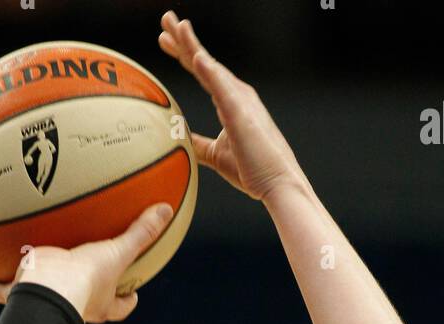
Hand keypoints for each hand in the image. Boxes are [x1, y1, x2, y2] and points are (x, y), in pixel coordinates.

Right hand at [0, 202, 174, 322]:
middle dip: (86, 296)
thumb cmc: (85, 276)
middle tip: (86, 277)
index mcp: (100, 301)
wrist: (47, 289)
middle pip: (85, 304)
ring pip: (45, 298)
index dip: (128, 300)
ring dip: (41, 290)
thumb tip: (166, 211)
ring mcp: (47, 301)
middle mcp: (75, 304)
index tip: (133, 293)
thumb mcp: (117, 252)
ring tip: (35, 272)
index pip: (121, 306)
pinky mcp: (21, 295)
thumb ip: (140, 233)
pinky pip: (5, 292)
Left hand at [158, 11, 305, 202]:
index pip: (202, 72)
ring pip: (211, 67)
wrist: (277, 184)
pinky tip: (196, 56)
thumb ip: (199, 144)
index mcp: (231, 102)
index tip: (165, 40)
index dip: (184, 54)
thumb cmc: (253, 170)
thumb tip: (181, 139)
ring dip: (193, 46)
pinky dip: (209, 71)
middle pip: (205, 62)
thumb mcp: (216, 155)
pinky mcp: (242, 115)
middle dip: (184, 40)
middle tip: (165, 19)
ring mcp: (240, 101)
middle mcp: (237, 94)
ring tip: (176, 26)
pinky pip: (222, 89)